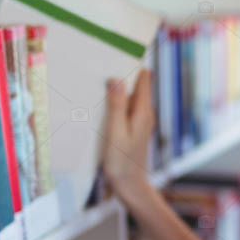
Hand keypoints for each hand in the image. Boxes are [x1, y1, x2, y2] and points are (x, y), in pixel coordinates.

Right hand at [102, 69, 155, 204]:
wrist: (130, 187)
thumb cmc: (122, 163)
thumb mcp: (116, 133)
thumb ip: (117, 106)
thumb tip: (116, 80)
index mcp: (143, 111)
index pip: (144, 77)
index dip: (133, 63)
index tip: (117, 53)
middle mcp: (145, 113)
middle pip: (136, 84)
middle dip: (121, 74)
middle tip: (99, 65)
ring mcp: (140, 121)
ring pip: (129, 96)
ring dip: (115, 90)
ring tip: (95, 82)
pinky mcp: (133, 128)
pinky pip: (124, 108)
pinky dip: (114, 103)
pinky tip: (99, 105)